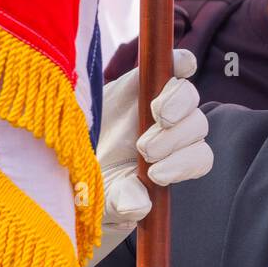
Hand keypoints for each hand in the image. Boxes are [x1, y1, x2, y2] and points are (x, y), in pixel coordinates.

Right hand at [98, 49, 212, 228]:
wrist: (68, 149)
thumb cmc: (94, 179)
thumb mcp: (104, 197)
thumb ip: (123, 202)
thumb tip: (140, 204)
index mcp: (174, 160)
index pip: (199, 158)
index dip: (184, 164)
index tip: (156, 175)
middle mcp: (174, 130)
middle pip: (197, 126)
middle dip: (176, 139)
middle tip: (146, 149)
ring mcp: (161, 100)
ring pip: (189, 97)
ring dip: (175, 106)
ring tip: (150, 118)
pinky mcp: (145, 77)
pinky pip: (178, 64)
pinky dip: (182, 63)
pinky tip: (178, 67)